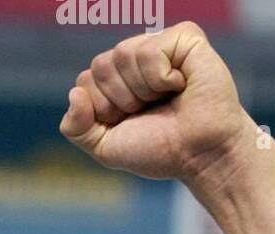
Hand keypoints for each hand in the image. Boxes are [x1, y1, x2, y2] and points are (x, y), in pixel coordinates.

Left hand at [59, 22, 251, 184]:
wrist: (199, 154)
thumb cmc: (159, 149)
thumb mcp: (105, 147)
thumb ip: (76, 127)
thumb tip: (74, 93)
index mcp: (116, 81)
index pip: (84, 82)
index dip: (103, 110)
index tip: (130, 123)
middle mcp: (136, 59)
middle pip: (100, 66)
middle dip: (120, 100)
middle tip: (150, 111)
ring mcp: (160, 45)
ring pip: (122, 54)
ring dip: (142, 90)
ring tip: (167, 98)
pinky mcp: (184, 37)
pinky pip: (149, 50)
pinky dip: (160, 77)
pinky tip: (181, 85)